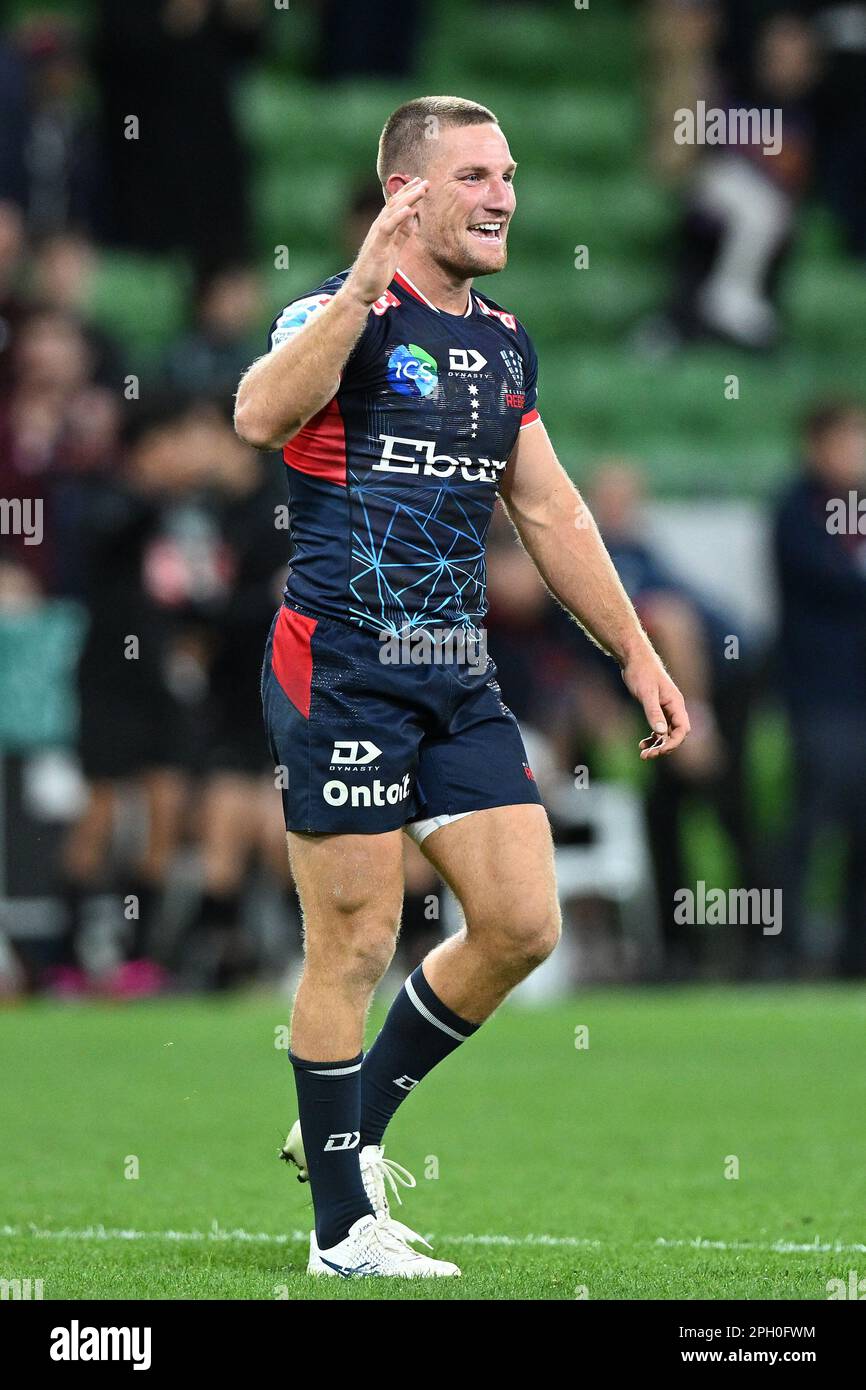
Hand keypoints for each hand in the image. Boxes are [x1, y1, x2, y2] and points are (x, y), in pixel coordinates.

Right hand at [344, 178, 428, 305]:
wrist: (361, 289)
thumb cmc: (376, 271)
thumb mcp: (394, 249)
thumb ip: (402, 234)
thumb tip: (412, 219)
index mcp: (384, 228)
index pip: (396, 206)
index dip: (408, 193)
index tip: (420, 183)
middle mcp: (379, 228)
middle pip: (396, 204)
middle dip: (410, 191)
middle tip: (425, 181)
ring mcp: (377, 236)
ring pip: (393, 211)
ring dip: (408, 199)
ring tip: (421, 189)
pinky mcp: (377, 246)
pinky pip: (388, 227)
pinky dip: (399, 217)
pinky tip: (409, 209)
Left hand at [621, 653, 690, 758]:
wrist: (634, 659)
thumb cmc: (641, 672)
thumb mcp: (646, 693)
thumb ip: (653, 712)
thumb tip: (660, 733)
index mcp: (676, 703)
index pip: (683, 729)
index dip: (673, 743)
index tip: (659, 751)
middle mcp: (674, 708)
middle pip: (676, 735)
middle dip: (664, 747)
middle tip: (647, 756)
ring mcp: (666, 709)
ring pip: (667, 734)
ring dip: (657, 745)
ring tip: (643, 754)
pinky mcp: (657, 709)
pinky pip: (660, 729)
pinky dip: (653, 738)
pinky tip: (642, 744)